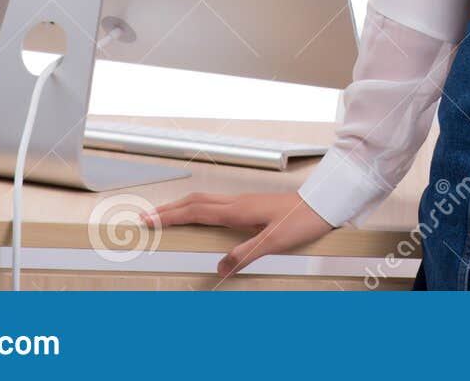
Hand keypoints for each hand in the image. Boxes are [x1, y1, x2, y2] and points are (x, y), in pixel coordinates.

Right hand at [140, 192, 333, 279]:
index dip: (169, 217)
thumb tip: (219, 268)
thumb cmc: (302, 220)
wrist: (323, 204)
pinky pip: (216, 204)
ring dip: (182, 207)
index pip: (195, 212)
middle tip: (145, 218)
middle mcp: (237, 202)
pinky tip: (199, 218)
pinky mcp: (250, 205)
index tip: (147, 221)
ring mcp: (243, 202)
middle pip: (194, 202)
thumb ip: (245, 254)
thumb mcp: (274, 243)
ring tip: (165, 216)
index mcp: (238, 210)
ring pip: (205, 201)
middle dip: (168, 210)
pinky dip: (198, 209)